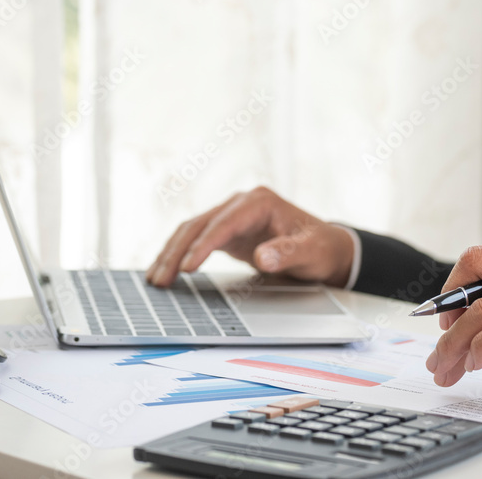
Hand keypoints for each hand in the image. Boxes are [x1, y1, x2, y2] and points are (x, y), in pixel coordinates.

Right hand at [146, 186, 354, 287]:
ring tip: (155, 279)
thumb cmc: (321, 247)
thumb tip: (264, 257)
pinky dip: (179, 255)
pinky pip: (196, 240)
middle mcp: (241, 204)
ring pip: (192, 231)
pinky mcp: (228, 232)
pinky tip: (165, 271)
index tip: (187, 267)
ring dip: (171, 254)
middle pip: (199, 225)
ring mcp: (232, 217)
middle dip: (177, 252)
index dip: (203, 245)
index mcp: (260, 202)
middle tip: (161, 279)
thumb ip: (289, 253)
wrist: (326, 248)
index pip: (224, 223)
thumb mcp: (312, 252)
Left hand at [425, 237, 481, 392]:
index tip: (445, 318)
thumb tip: (470, 314)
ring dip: (454, 348)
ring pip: (481, 316)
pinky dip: (480, 350)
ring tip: (448, 369)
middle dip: (446, 331)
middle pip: (473, 295)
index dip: (451, 290)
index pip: (475, 259)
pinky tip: (475, 365)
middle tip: (437, 357)